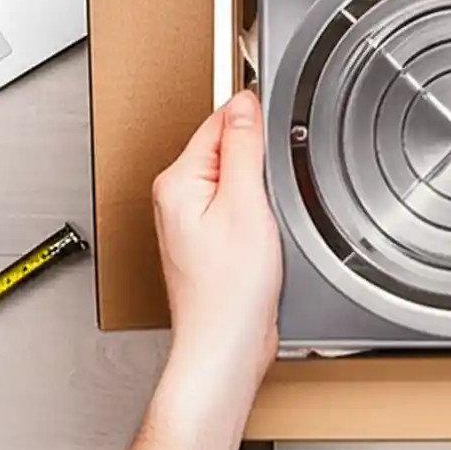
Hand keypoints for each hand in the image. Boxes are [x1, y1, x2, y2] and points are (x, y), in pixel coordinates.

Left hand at [152, 91, 280, 391]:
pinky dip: (256, 217)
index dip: (254, 125)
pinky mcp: (209, 240)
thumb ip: (243, 148)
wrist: (225, 345)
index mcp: (176, 181)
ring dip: (258, 194)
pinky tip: (260, 241)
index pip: (218, 122)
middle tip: (267, 201)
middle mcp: (176, 197)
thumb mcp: (245, 205)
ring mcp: (191, 220)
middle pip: (228, 149)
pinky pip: (237, 208)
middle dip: (257, 165)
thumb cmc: (227, 292)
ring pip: (236, 180)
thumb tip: (244, 104)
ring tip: (262, 227)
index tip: (274, 142)